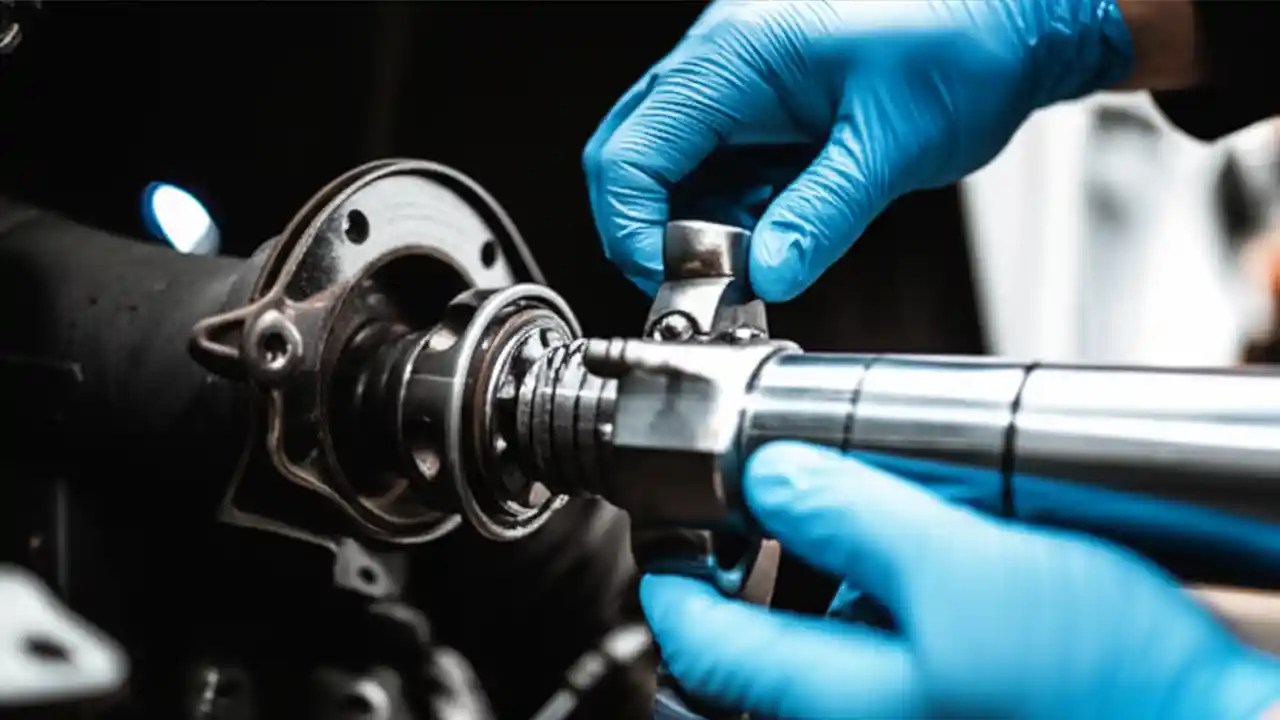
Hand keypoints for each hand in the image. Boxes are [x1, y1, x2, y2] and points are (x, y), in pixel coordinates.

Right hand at [583, 0, 1134, 299]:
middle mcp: (724, 60)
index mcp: (737, 55)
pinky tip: (765, 241)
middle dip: (651, 232)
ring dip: (693, 229)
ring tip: (743, 271)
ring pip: (672, 168)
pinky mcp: (764, 107)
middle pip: (634, 155)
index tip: (669, 283)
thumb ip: (819, 217)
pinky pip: (719, 169)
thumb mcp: (889, 146)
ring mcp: (740, 82)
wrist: (1014, 21)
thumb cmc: (965, 46)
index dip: (633, 229)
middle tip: (695, 288)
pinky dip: (728, 216)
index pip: (633, 150)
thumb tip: (766, 275)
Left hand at [642, 442, 1279, 718]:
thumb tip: (773, 479)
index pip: (707, 649)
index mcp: (839, 705)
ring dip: (837, 586)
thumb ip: (855, 519)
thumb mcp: (963, 569)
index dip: (669, 583)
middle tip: (778, 506)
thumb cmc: (1103, 684)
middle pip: (760, 656)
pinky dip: (892, 608)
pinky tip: (944, 573)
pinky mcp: (949, 713)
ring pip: (828, 653)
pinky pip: (887, 661)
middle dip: (756, 576)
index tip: (663, 536)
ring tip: (894, 532)